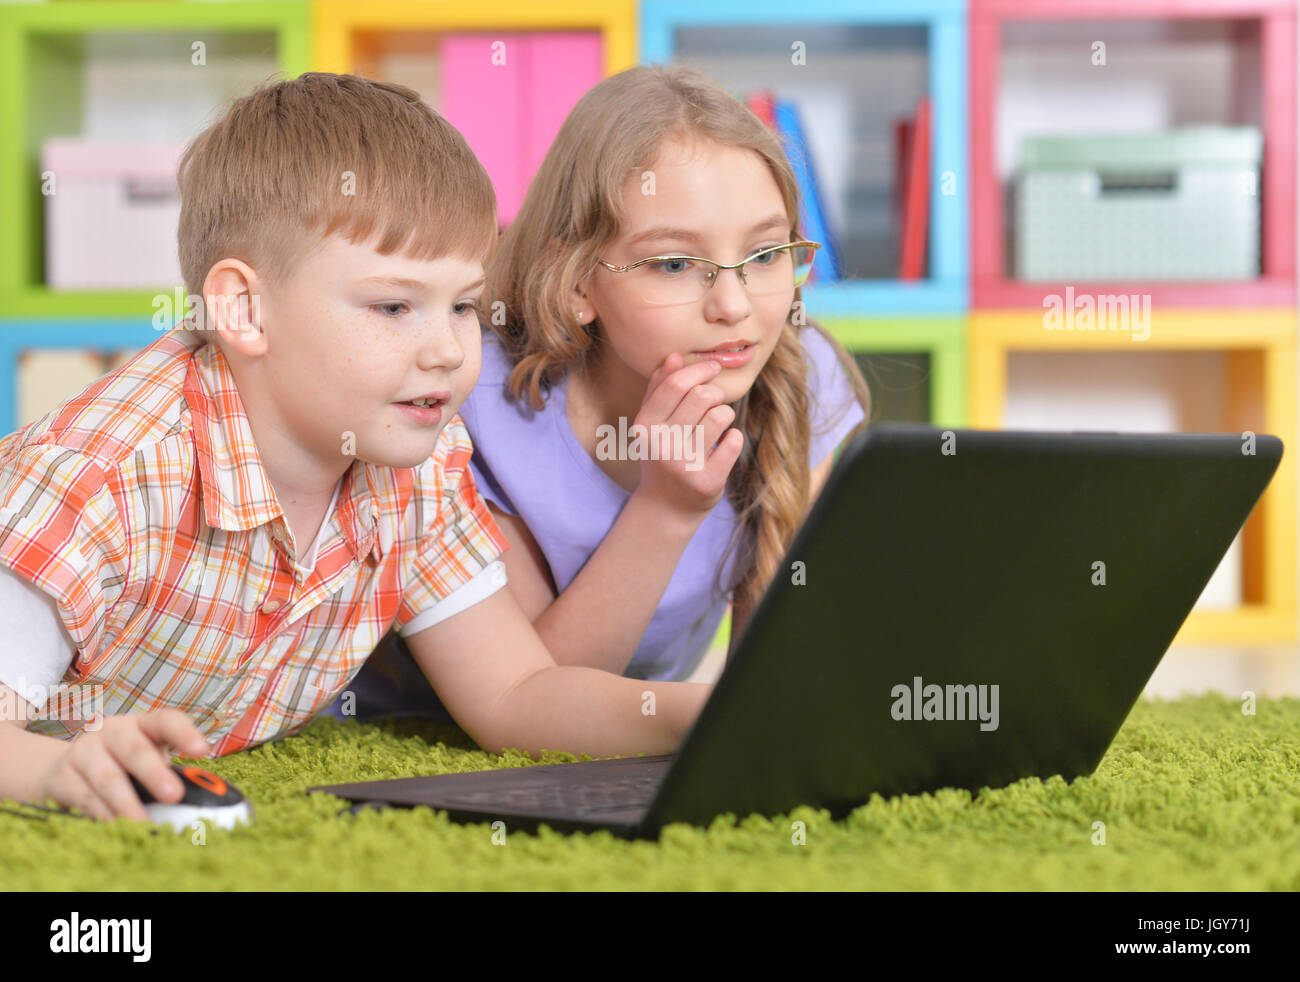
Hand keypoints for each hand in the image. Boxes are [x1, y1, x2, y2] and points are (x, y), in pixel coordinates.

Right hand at [34, 710, 209, 821]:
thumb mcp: (148, 760)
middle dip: (155, 773)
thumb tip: (201, 800)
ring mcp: (84, 751)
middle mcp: (113, 732)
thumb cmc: (123, 766)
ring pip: (108, 777)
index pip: (166, 721)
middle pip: (135, 749)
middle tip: (174, 796)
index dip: (184, 733)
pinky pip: (86, 797)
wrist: (66, 769)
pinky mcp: (63, 776)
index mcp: (143, 725)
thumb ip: (171, 775)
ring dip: (128, 803)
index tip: (202, 751)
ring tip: (145, 824)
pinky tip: (117, 827)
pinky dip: (103, 814)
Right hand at [630, 352, 744, 520]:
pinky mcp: (707, 481)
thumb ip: (659, 390)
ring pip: (720, 415)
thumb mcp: (651, 425)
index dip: (698, 369)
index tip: (713, 368)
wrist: (665, 508)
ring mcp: (684, 465)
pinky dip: (733, 438)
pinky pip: (733, 442)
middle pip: (701, 396)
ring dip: (725, 414)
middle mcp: (661, 445)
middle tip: (716, 401)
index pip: (674, 384)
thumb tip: (674, 357)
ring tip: (719, 424)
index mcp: (645, 427)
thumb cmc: (661, 457)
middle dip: (715, 392)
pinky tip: (724, 445)